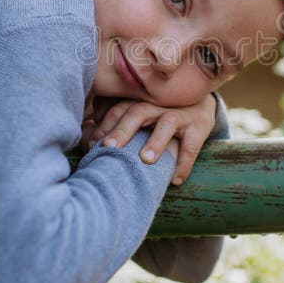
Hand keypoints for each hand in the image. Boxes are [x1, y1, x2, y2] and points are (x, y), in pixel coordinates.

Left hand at [89, 95, 216, 184]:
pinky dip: (183, 164)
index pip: (116, 109)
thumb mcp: (140, 114)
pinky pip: (191, 145)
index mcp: (139, 101)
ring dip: (156, 141)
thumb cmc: (159, 115)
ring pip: (167, 122)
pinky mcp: (199, 126)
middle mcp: (158, 105)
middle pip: (138, 112)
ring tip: (146, 160)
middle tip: (109, 148)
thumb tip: (84, 139)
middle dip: (122, 130)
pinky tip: (175, 180)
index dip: (103, 127)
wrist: (200, 105)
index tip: (91, 147)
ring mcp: (180, 114)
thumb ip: (117, 122)